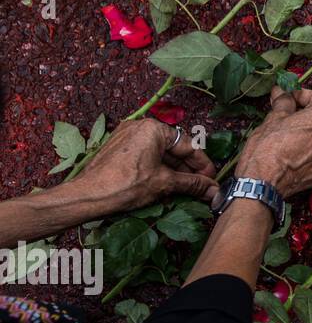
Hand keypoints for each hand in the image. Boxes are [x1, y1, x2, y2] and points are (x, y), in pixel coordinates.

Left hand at [77, 118, 218, 210]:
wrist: (87, 196)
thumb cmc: (125, 185)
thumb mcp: (165, 183)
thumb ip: (192, 184)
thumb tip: (213, 190)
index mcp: (153, 128)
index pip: (188, 145)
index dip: (202, 165)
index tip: (211, 179)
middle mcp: (139, 127)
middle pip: (173, 149)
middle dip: (188, 170)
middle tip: (201, 186)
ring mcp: (126, 136)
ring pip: (159, 153)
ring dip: (174, 171)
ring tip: (186, 189)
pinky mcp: (117, 149)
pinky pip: (145, 156)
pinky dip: (157, 169)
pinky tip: (166, 184)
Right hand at [234, 86, 311, 196]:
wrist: (263, 184)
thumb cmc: (268, 148)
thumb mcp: (274, 118)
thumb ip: (284, 101)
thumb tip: (282, 91)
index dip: (302, 95)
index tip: (290, 99)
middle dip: (310, 115)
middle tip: (290, 118)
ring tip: (294, 138)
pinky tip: (299, 153)